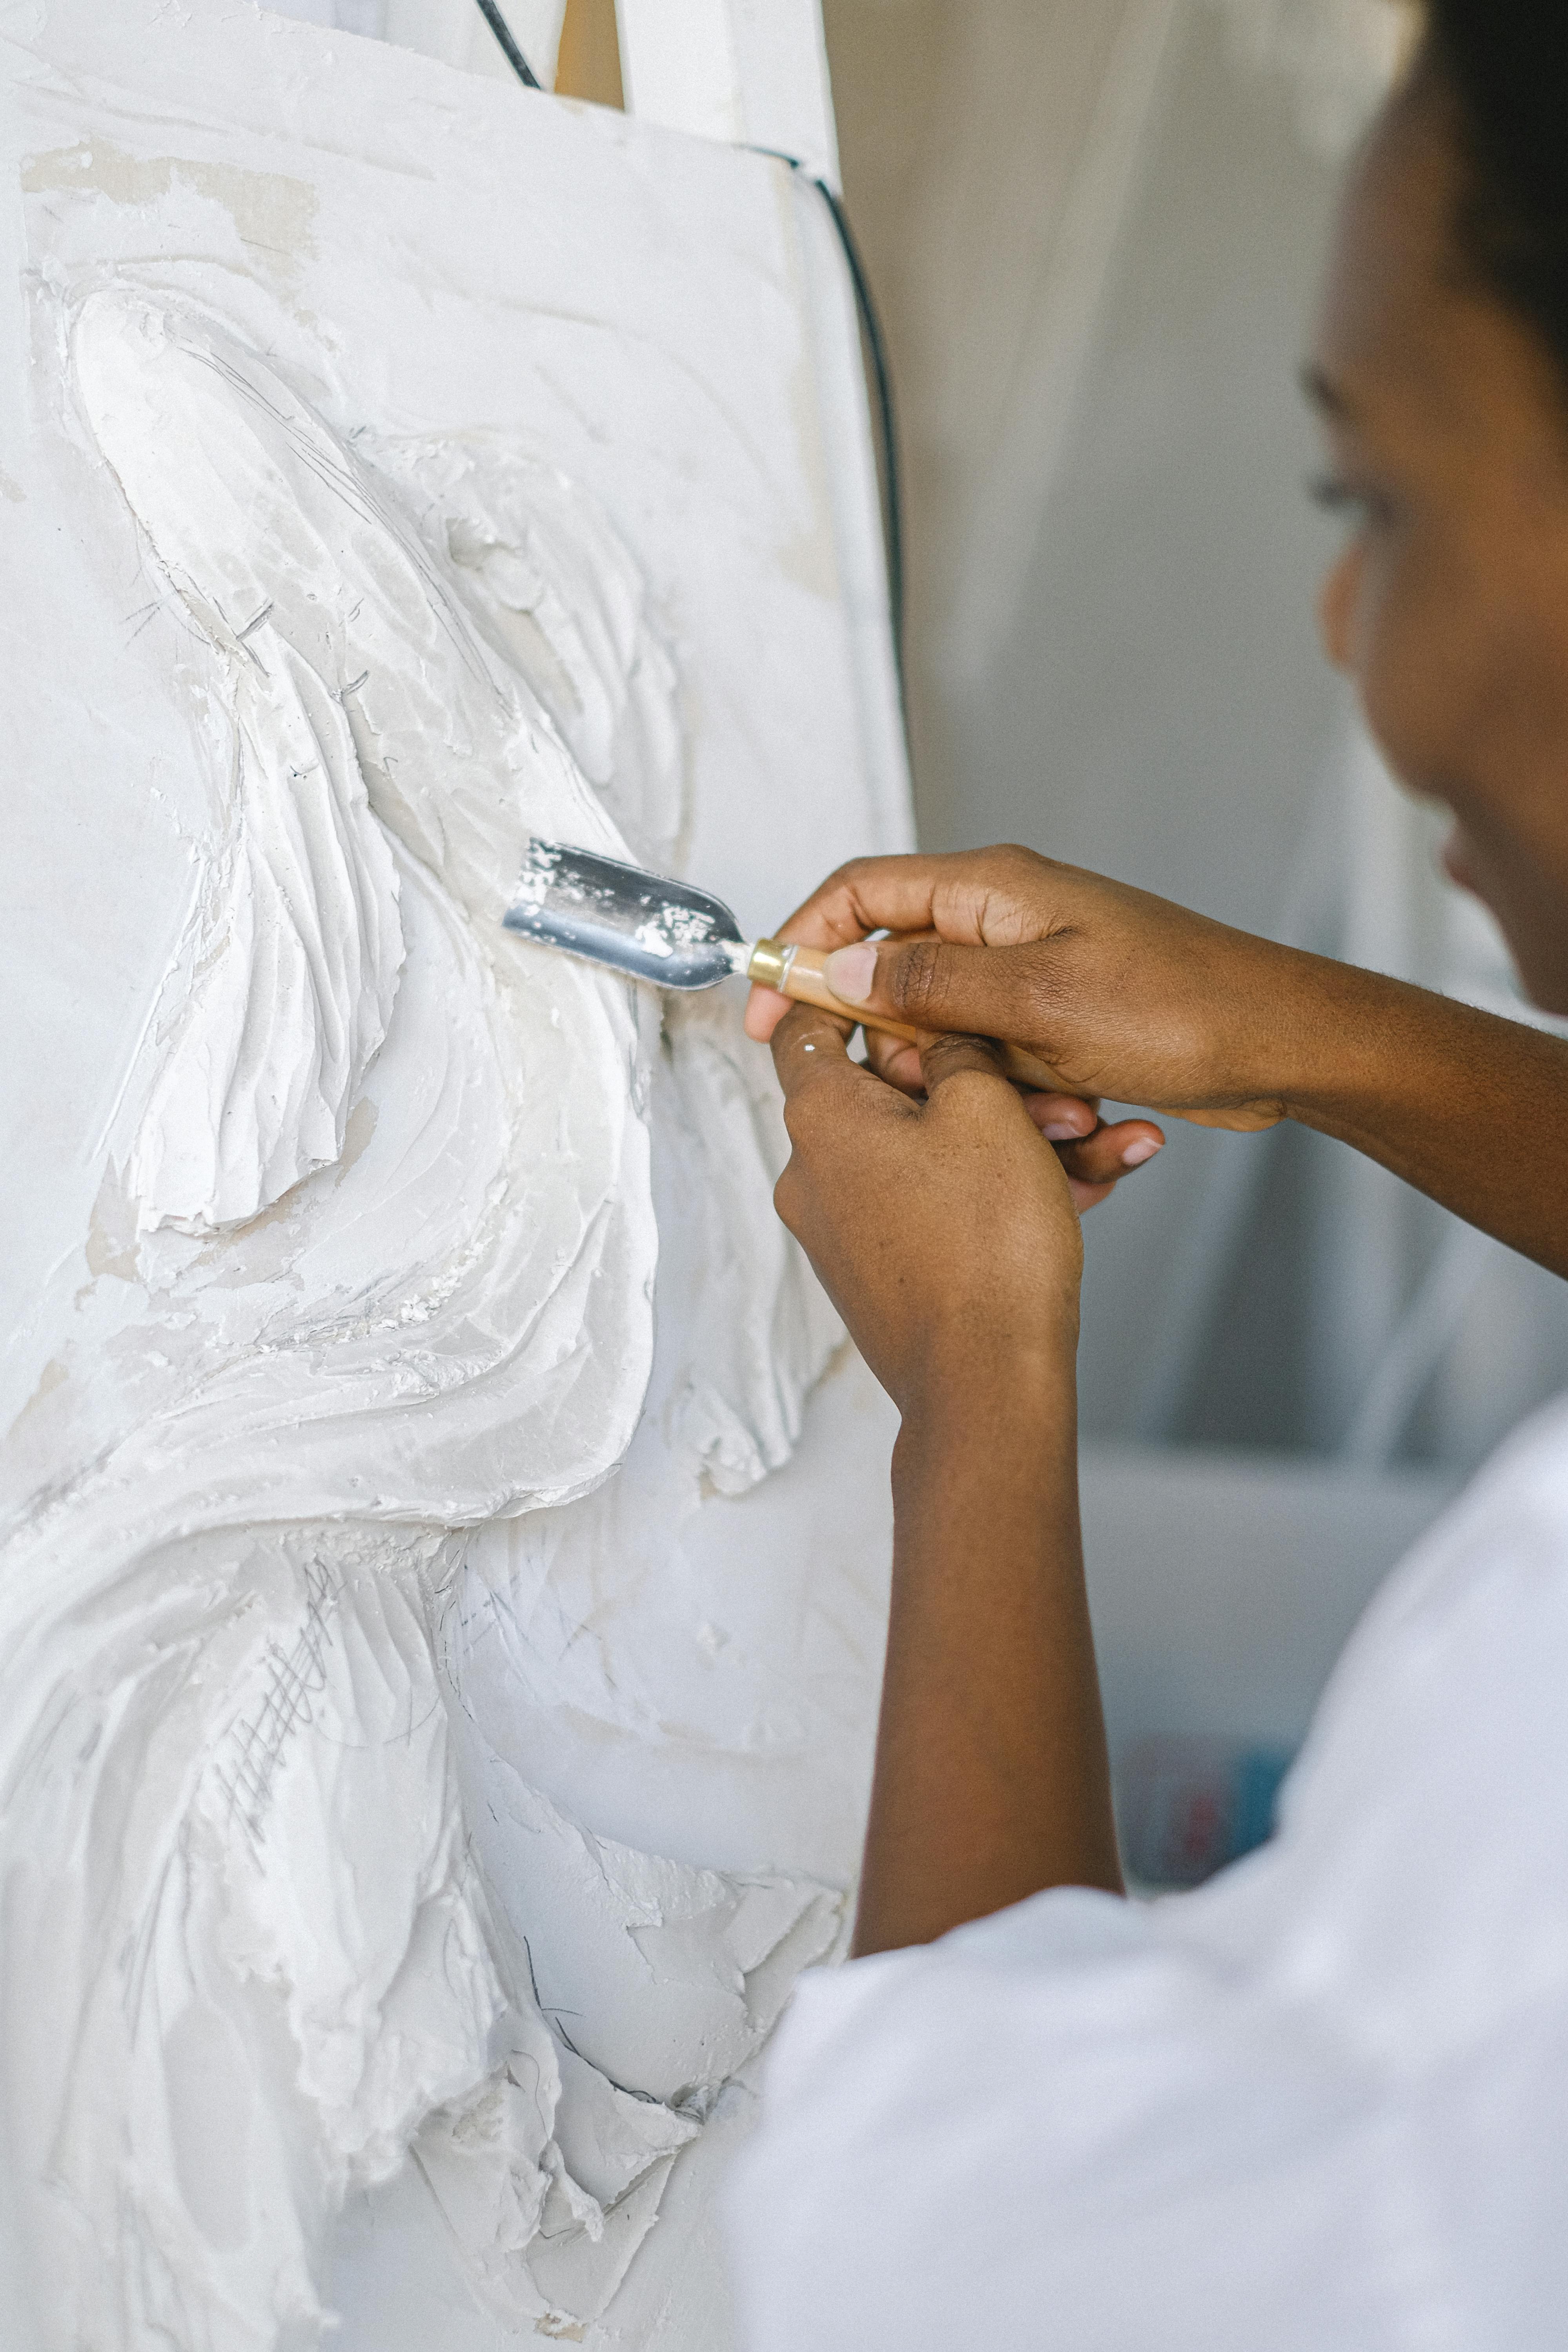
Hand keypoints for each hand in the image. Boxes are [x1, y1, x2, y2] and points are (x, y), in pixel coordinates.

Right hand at [747, 847, 1295, 1158]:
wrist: (1282, 1045)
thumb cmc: (1182, 1008)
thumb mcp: (1040, 1000)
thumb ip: (932, 986)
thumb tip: (842, 972)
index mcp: (992, 890)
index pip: (859, 893)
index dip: (801, 945)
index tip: (772, 1013)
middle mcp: (1003, 924)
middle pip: (893, 976)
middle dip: (904, 1047)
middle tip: (936, 1096)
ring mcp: (1030, 976)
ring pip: (945, 1035)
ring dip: (975, 1088)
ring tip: (1046, 1115)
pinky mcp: (1055, 1024)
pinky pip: (997, 1066)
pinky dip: (1019, 1102)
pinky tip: (1078, 1124)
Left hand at [770, 1000, 1082, 1421]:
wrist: (988, 1385)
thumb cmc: (985, 1254)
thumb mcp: (986, 1109)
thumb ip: (957, 1047)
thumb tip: (941, 1029)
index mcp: (822, 1118)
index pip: (805, 1021)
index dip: (853, 990)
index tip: (905, 977)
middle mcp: (815, 1174)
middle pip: (893, 1091)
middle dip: (983, 1083)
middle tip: (1056, 1095)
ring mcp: (847, 1229)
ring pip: (933, 1152)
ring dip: (1014, 1142)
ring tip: (1095, 1147)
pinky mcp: (883, 1271)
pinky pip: (941, 1205)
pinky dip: (1000, 1192)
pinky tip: (1079, 1190)